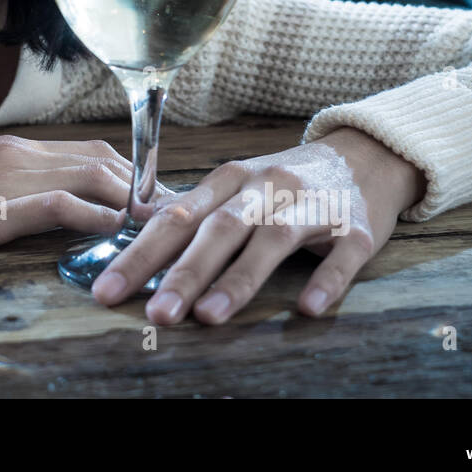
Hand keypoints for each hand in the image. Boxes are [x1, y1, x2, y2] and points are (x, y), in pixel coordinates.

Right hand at [0, 135, 172, 250]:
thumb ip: (4, 189)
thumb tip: (39, 208)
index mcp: (14, 149)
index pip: (91, 151)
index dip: (131, 173)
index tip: (157, 198)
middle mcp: (20, 154)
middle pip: (105, 160)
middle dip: (146, 188)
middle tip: (176, 216)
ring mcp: (9, 178)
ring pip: (93, 175)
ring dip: (133, 201)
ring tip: (162, 227)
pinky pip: (59, 204)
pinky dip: (95, 216)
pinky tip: (116, 233)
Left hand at [89, 127, 425, 325]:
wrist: (363, 155)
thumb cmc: (286, 182)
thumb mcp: (237, 187)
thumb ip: (194, 213)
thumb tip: (134, 244)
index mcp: (229, 179)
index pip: (175, 218)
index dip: (139, 255)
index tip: (107, 292)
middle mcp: (265, 187)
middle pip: (217, 230)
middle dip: (183, 274)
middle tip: (155, 315)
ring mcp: (312, 205)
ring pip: (270, 241)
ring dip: (239, 279)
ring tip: (209, 316)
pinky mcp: (357, 228)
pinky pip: (341, 255)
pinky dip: (325, 280)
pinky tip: (307, 308)